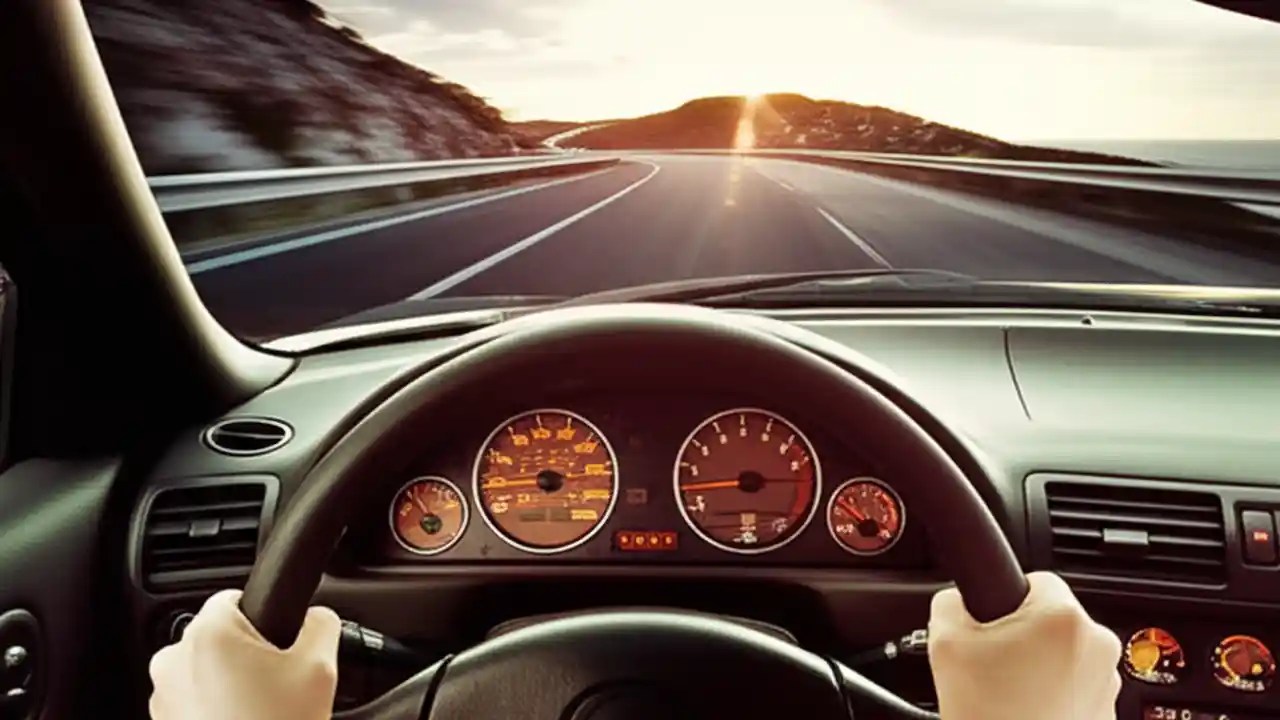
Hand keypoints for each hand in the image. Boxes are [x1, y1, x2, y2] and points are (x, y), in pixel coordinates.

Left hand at [149, 589, 340, 719]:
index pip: (236, 596)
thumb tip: (316, 616)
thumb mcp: (320, 668)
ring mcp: (163, 696)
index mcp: (210, 632)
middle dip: (248, 654)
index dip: (266, 619)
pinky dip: (216, 709)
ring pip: (206, 670)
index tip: (282, 646)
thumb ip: (321, 623)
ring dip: (230, 683)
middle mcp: (175, 659)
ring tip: (261, 711)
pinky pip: (194, 701)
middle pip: (220, 636)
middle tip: (278, 684)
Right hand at [928, 571, 1120, 719]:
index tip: (990, 628)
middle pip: (1051, 620)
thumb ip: (950, 602)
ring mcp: (1108, 683)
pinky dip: (1053, 697)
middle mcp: (1097, 645)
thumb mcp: (945, 643)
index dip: (1004, 601)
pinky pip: (1076, 689)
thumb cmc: (990, 715)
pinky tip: (1025, 714)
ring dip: (1039, 668)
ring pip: (1064, 656)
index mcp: (1062, 617)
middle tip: (992, 666)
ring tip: (1008, 696)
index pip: (1034, 579)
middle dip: (1022, 637)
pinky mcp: (1109, 714)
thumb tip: (960, 600)